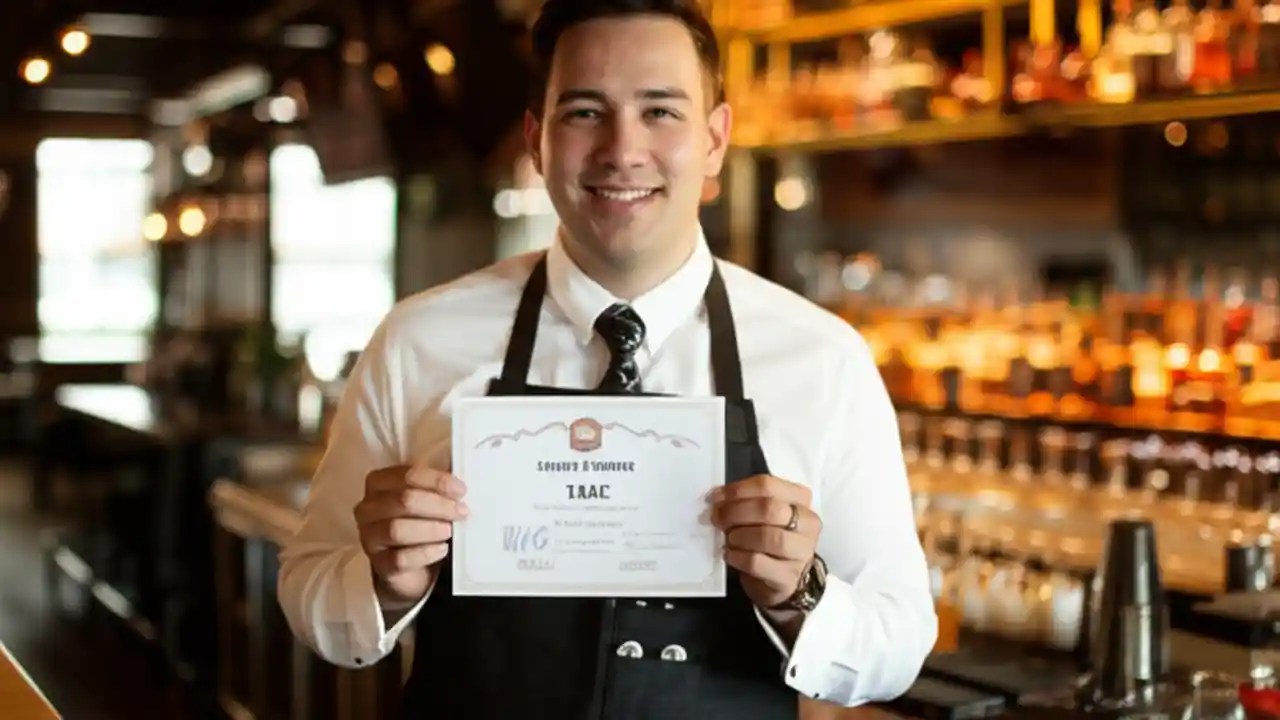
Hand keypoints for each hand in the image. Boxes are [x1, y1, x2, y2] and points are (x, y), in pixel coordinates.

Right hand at [355, 465, 468, 607]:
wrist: (411, 564)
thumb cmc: (420, 521)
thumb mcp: (427, 498)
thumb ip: (439, 487)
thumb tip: (461, 486)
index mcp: (378, 483)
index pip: (407, 475)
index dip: (437, 481)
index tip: (461, 490)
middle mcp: (367, 508)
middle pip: (404, 500)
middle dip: (438, 505)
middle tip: (461, 511)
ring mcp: (369, 537)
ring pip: (397, 529)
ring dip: (430, 529)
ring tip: (450, 531)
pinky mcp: (379, 564)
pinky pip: (400, 559)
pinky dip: (426, 553)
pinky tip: (442, 549)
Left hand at [709, 475, 820, 609]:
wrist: (782, 578)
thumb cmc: (770, 538)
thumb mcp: (763, 514)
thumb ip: (745, 501)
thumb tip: (717, 499)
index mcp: (800, 498)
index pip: (767, 485)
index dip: (737, 490)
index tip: (715, 498)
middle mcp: (808, 523)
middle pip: (768, 509)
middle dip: (735, 512)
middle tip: (717, 519)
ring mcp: (802, 551)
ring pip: (767, 537)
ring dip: (739, 535)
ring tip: (728, 538)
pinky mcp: (789, 576)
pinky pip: (757, 563)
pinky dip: (738, 557)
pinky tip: (730, 555)